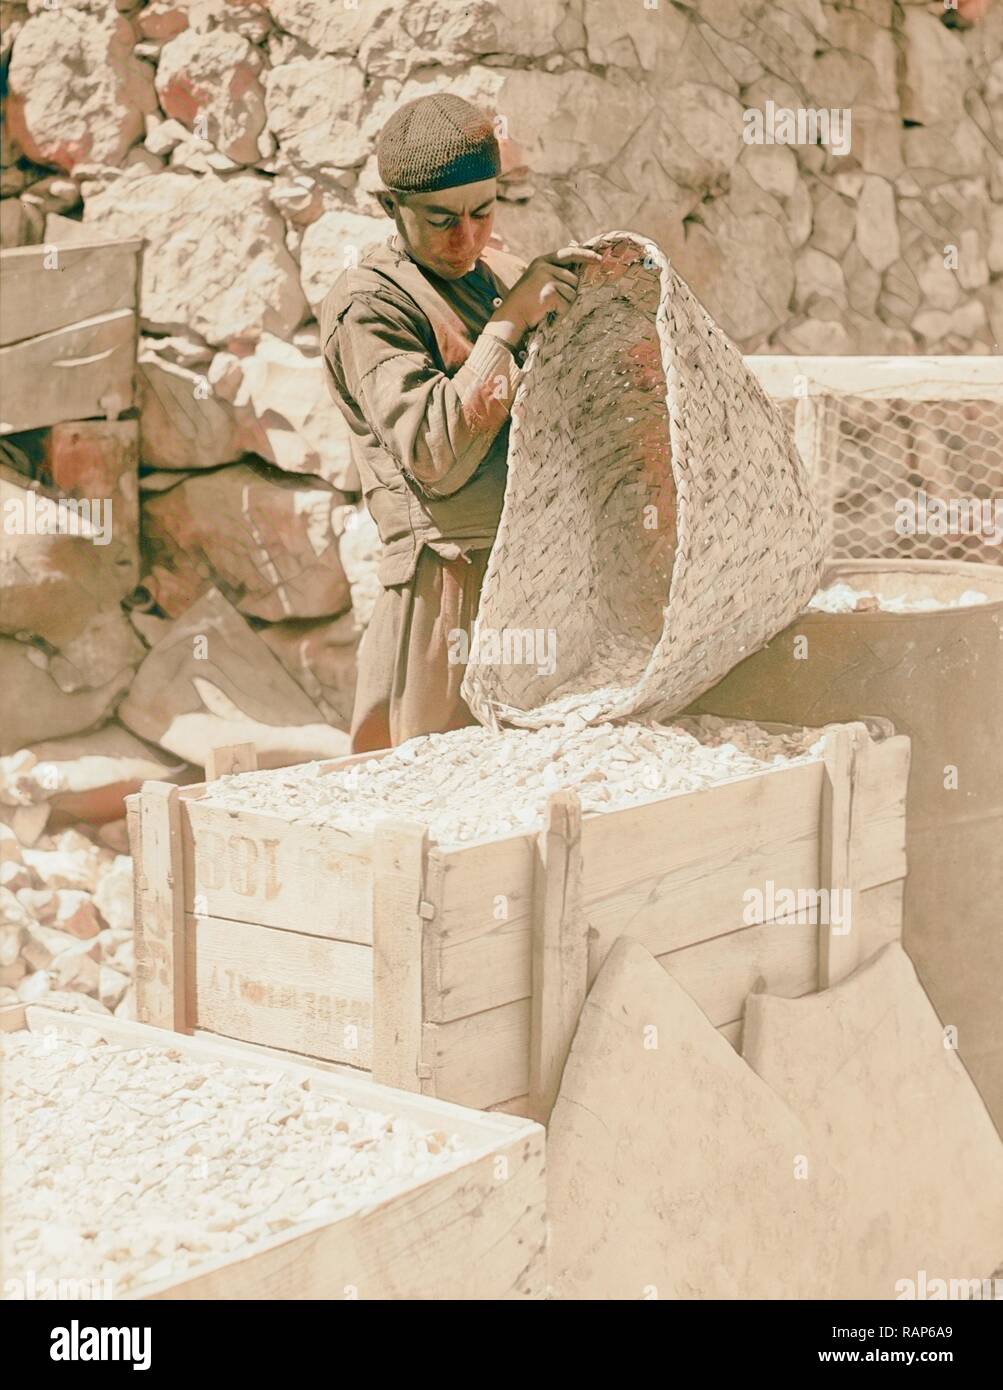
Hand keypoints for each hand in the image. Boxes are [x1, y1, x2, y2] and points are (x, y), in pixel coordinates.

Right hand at [487, 246, 602, 343]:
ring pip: (572, 292)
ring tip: (547, 309)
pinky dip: (560, 313)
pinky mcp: (549, 291)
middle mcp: (544, 266)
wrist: (510, 319)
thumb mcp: (539, 281)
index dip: (586, 255)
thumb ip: (555, 273)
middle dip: (569, 294)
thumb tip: (578, 273)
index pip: (569, 253)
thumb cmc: (526, 304)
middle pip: (574, 279)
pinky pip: (567, 304)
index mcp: (542, 261)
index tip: (599, 259)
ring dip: (565, 305)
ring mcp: (546, 277)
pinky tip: (547, 314)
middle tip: (552, 304)